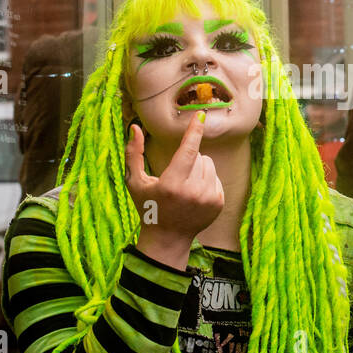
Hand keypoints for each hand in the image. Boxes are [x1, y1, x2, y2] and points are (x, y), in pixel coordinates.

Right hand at [125, 115, 224, 269]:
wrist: (167, 238)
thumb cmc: (148, 207)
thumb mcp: (135, 182)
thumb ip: (133, 154)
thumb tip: (134, 127)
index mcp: (172, 184)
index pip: (189, 150)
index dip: (195, 130)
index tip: (201, 114)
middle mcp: (193, 191)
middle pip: (200, 156)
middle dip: (189, 159)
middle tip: (176, 177)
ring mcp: (208, 199)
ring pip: (209, 164)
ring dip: (198, 168)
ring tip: (185, 186)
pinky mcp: (218, 203)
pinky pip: (216, 177)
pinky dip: (206, 180)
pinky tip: (194, 195)